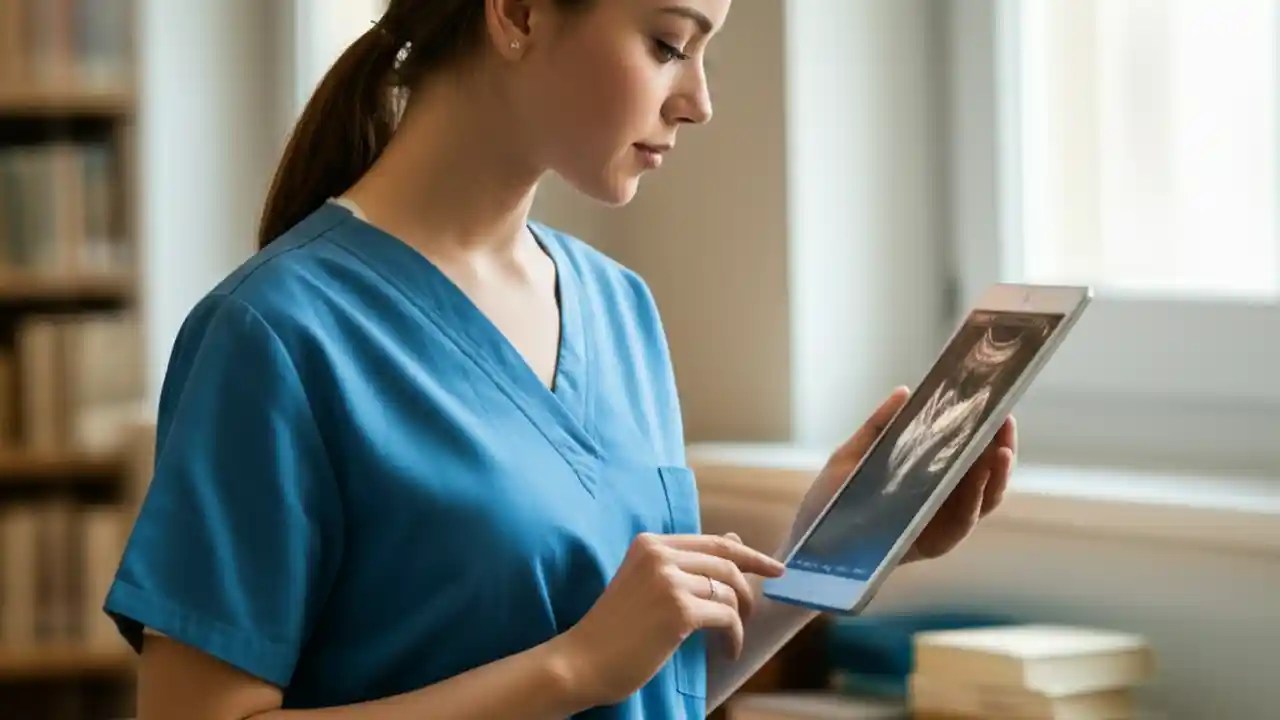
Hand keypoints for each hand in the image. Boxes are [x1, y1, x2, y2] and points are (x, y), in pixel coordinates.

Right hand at [555, 532, 784, 706]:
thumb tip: (735, 541)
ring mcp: (668, 580)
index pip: (712, 542)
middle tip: (752, 612)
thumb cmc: (612, 629)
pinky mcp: (678, 609)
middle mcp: (659, 555)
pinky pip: (726, 617)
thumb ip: (687, 563)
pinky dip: (733, 636)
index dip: (750, 555)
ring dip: (738, 617)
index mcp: (649, 544)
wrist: (580, 661)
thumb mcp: (648, 585)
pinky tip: (727, 651)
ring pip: (728, 590)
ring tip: (731, 637)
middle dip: (749, 588)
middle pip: (726, 563)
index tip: (775, 568)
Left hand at [786, 386, 1015, 562]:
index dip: (987, 433)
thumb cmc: (828, 502)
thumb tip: (904, 391)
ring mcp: (936, 525)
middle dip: (1002, 450)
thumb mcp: (851, 456)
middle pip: (985, 476)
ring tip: (1000, 450)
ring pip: (983, 501)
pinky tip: (975, 481)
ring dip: (994, 476)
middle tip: (1005, 423)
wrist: (808, 548)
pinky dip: (972, 503)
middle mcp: (938, 501)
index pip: (967, 454)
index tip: (996, 407)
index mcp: (924, 477)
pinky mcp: (929, 545)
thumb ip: (877, 427)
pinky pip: (960, 525)